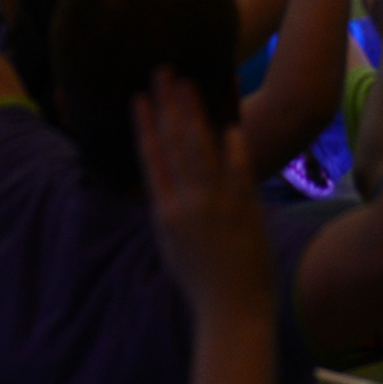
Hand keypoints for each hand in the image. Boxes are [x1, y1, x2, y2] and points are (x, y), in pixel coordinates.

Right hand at [135, 70, 272, 324]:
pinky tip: (228, 122)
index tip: (138, 98)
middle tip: (162, 72)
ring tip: (188, 84)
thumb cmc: (200, 282)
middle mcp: (186, 204)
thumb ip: (169, 212)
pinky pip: (238, 168)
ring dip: (195, 113)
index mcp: (165, 214)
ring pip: (201, 149)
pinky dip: (234, 145)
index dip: (145, 126)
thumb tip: (163, 185)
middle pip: (174, 144)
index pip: (151, 159)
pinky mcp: (244, 208)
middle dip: (168, 105)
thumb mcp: (172, 246)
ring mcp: (215, 204)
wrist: (232, 311)